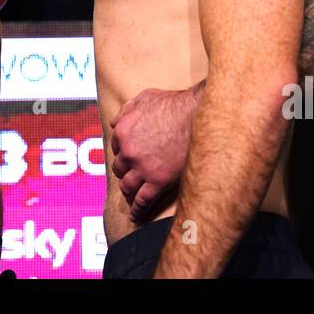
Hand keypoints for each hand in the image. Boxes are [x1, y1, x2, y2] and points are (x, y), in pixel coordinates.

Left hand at [110, 85, 199, 223]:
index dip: (123, 152)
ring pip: (128, 186)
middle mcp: (129, 151)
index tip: (128, 157)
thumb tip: (115, 121)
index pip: (116, 147)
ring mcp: (143, 168)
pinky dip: (138, 210)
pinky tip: (136, 215)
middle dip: (124, 172)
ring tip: (131, 196)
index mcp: (124, 131)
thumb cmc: (175, 104)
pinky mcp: (158, 181)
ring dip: (128, 192)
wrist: (198, 116)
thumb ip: (127, 110)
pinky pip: (143, 200)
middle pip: (120, 168)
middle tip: (130, 175)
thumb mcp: (145, 98)